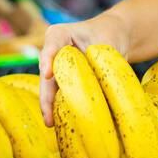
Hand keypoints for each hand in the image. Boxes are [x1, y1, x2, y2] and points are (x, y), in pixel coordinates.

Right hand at [38, 10, 131, 125]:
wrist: (112, 36)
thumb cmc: (109, 35)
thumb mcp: (107, 42)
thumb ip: (100, 59)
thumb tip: (102, 84)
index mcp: (59, 34)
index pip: (51, 47)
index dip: (47, 61)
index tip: (48, 74)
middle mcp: (52, 50)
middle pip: (46, 73)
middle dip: (46, 96)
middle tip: (48, 116)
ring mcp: (54, 65)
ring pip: (49, 86)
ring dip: (49, 105)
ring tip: (51, 123)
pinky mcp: (61, 78)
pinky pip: (58, 92)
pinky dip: (58, 105)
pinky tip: (58, 121)